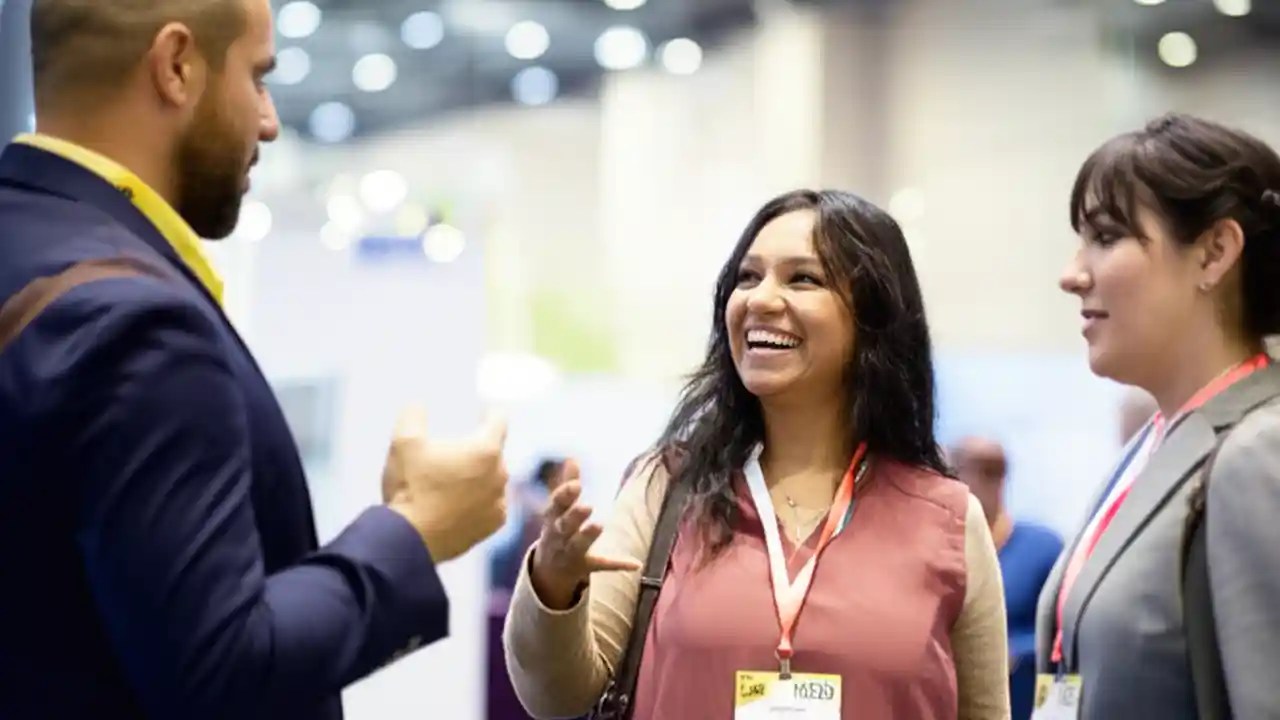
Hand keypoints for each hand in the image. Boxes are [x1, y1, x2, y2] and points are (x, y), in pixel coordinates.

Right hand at [385, 405, 509, 562]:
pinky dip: (479, 502)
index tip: (478, 413)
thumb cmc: (409, 487)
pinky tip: (456, 504)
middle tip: (451, 455)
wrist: (408, 540)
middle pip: (494, 452)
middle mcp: (501, 475)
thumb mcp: (403, 442)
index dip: (488, 413)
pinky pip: (491, 505)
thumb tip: (418, 406)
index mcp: (485, 450)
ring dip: (479, 478)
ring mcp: (499, 502)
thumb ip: (414, 415)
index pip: (499, 419)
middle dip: (476, 450)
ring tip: (451, 483)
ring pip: (493, 480)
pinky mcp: (494, 526)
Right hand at [529, 460, 640, 608]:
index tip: (577, 485)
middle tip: (587, 506)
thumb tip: (572, 458)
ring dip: (587, 536)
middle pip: (564, 526)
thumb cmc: (556, 529)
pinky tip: (636, 563)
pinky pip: (601, 566)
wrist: (547, 570)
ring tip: (599, 525)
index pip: (555, 505)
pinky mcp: (585, 567)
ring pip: (578, 545)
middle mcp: (558, 536)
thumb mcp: (557, 509)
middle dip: (574, 517)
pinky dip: (618, 564)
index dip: (564, 495)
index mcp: (552, 518)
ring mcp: (570, 553)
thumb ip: (566, 485)